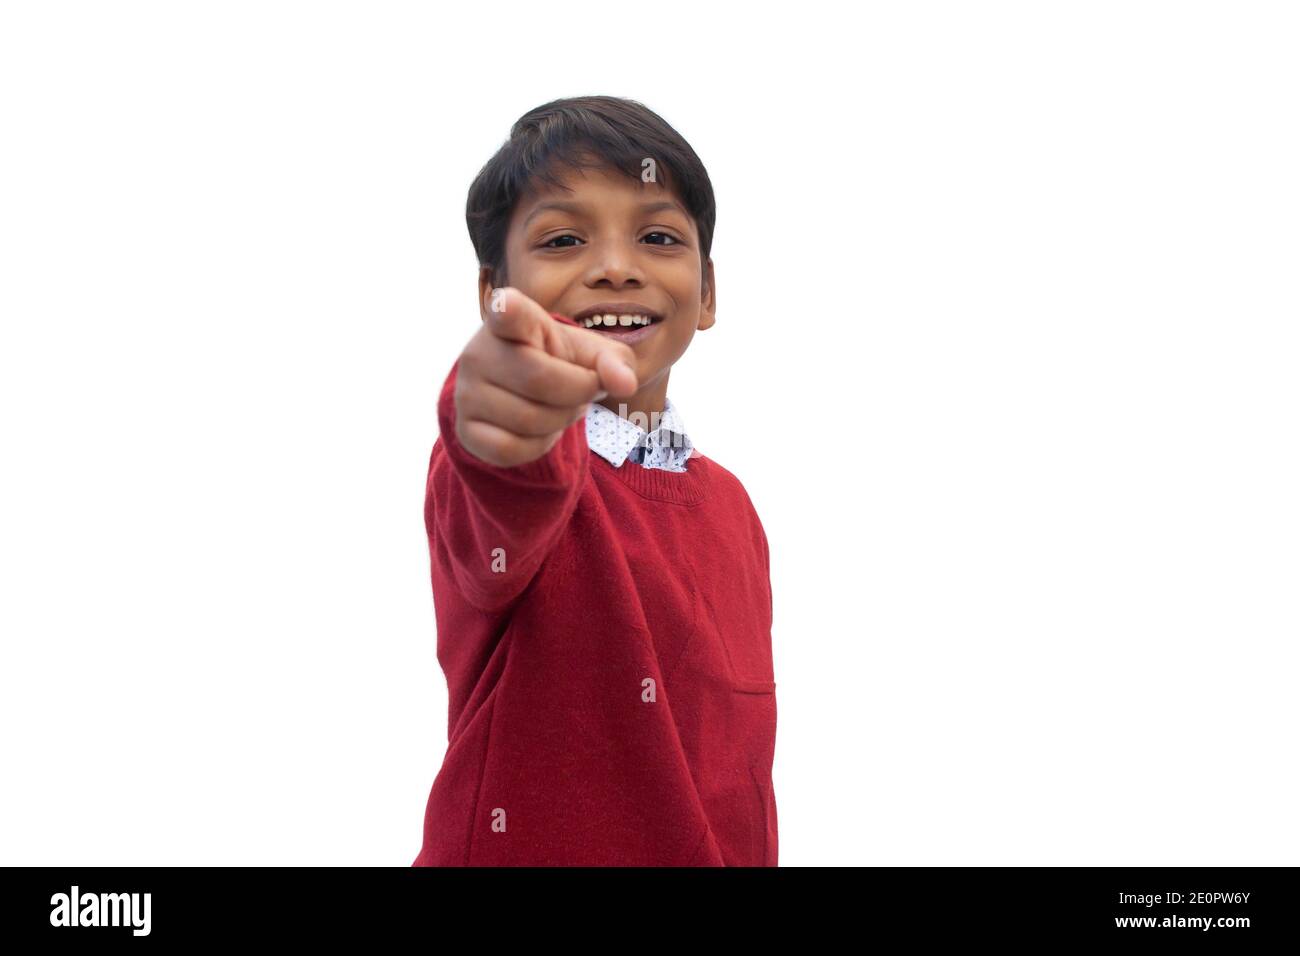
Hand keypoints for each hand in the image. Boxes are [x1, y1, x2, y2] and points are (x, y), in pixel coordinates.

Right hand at [453, 287, 638, 466]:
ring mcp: (467, 392)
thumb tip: (625, 384)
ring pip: (528, 420)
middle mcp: (479, 352)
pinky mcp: (466, 430)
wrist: (526, 394)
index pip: (507, 313)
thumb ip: (614, 362)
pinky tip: (540, 430)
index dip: (507, 310)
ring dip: (560, 421)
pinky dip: (538, 447)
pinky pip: (510, 450)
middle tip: (581, 389)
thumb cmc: (562, 362)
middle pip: (539, 380)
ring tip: (560, 406)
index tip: (506, 304)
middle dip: (576, 392)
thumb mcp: (593, 353)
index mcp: (513, 319)